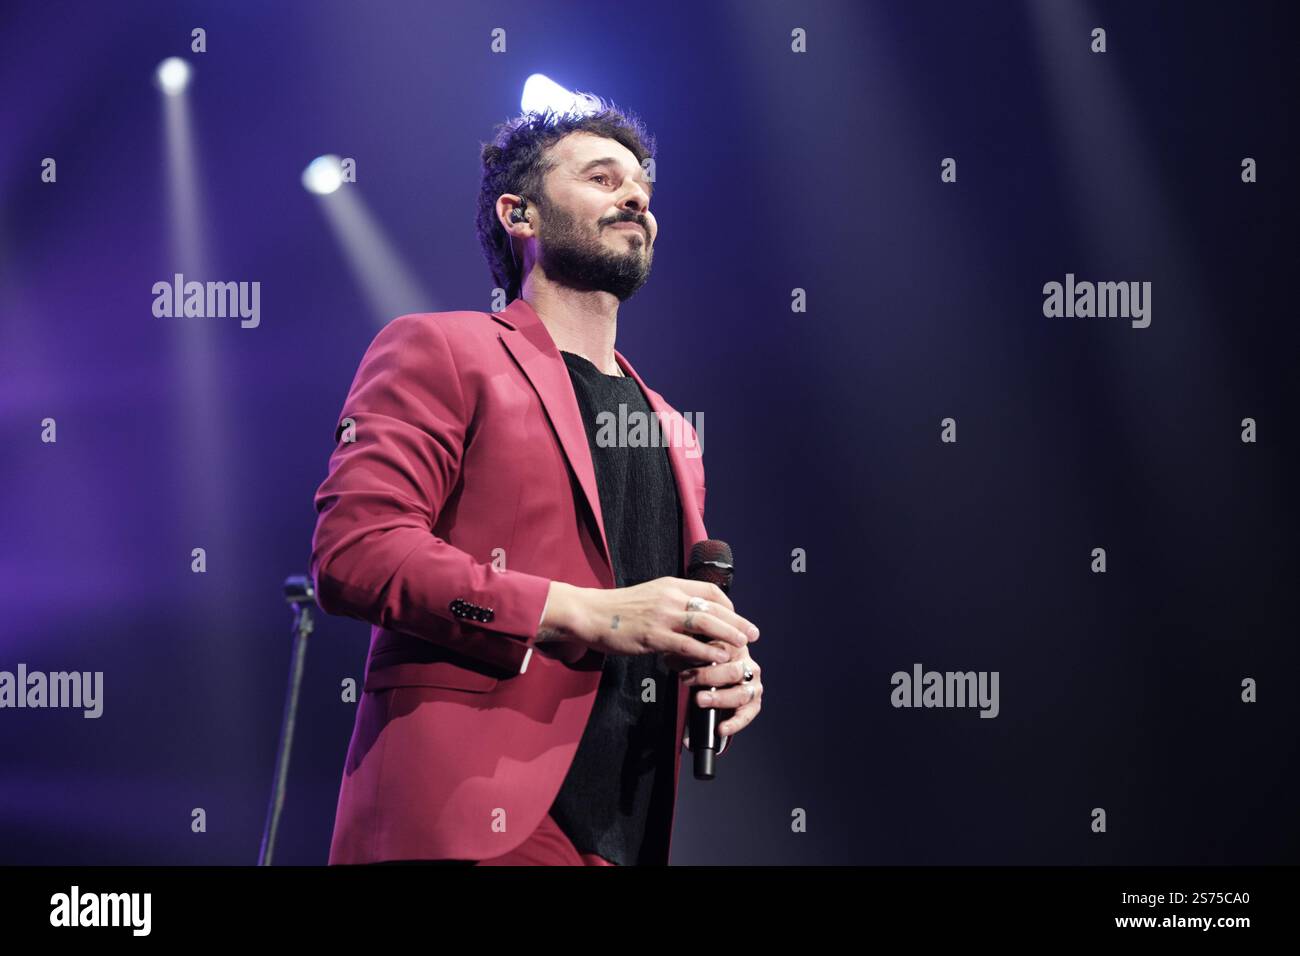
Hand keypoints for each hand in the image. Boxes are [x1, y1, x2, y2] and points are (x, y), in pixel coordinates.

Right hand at [540, 578, 758, 667]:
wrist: (590, 614)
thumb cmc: (618, 610)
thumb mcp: (650, 597)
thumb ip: (671, 604)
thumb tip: (692, 616)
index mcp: (671, 585)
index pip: (710, 590)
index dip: (728, 605)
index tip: (737, 618)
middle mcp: (670, 597)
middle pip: (714, 607)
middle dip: (737, 621)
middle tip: (754, 633)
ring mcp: (662, 616)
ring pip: (705, 623)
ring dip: (728, 635)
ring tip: (742, 646)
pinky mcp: (653, 636)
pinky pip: (687, 645)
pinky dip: (706, 652)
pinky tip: (717, 659)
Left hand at [670, 639, 762, 742]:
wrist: (724, 675)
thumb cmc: (709, 662)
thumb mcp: (698, 655)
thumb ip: (687, 655)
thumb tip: (669, 658)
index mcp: (737, 649)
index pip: (725, 650)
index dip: (704, 656)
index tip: (687, 662)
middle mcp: (749, 667)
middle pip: (733, 671)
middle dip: (709, 676)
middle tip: (689, 680)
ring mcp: (754, 686)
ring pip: (741, 694)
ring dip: (719, 698)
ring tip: (700, 700)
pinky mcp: (754, 704)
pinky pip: (746, 715)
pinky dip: (734, 724)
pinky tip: (720, 729)